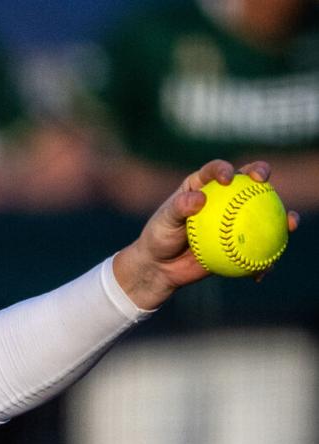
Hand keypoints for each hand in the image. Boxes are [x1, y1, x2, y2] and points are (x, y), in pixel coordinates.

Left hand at [112, 159, 300, 310]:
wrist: (159, 267)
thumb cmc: (158, 238)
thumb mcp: (163, 223)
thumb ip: (178, 208)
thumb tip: (199, 199)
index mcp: (204, 186)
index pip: (217, 170)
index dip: (225, 168)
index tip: (228, 177)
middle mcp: (223, 198)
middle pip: (248, 181)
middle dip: (261, 173)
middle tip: (263, 180)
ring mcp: (234, 218)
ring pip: (262, 213)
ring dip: (282, 217)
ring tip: (290, 223)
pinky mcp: (238, 240)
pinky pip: (256, 246)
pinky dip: (264, 258)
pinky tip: (265, 270)